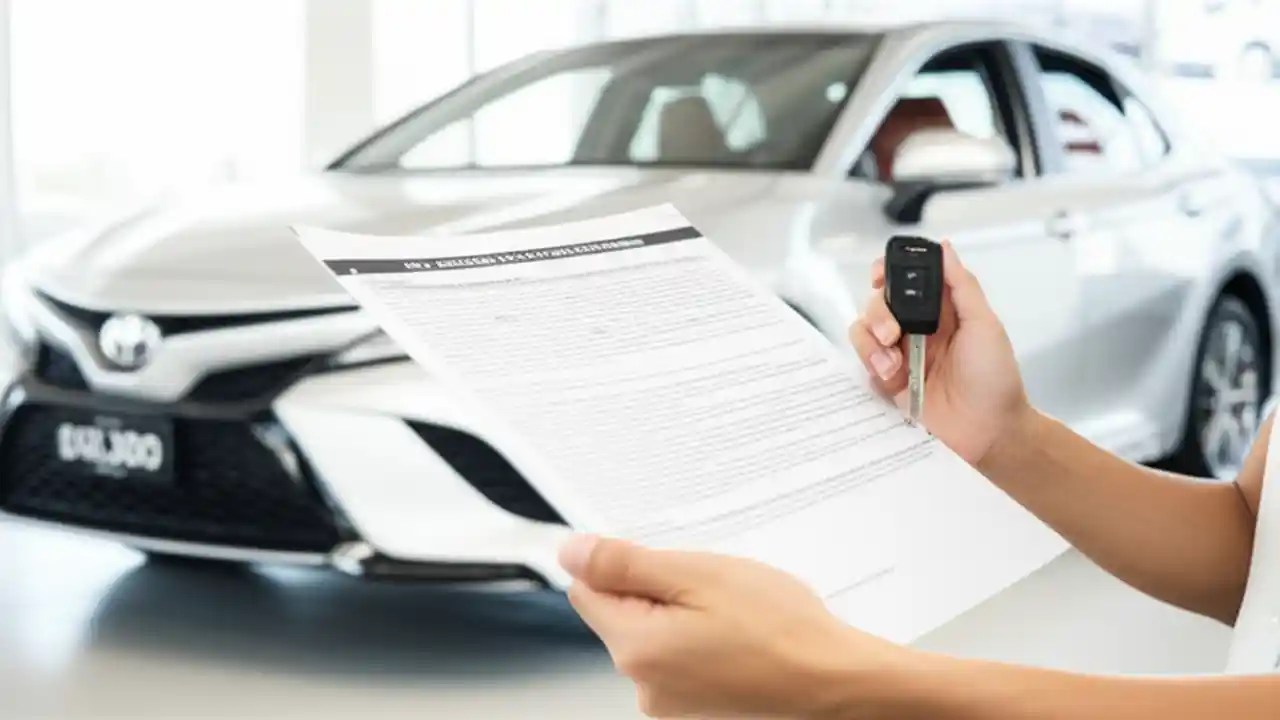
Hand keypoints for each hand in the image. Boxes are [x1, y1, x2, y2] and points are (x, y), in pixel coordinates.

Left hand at [559, 535, 910, 718]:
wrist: (834, 680)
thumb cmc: (780, 630)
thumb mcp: (698, 574)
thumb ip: (625, 564)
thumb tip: (572, 553)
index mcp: (636, 648)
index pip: (587, 589)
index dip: (618, 563)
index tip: (654, 556)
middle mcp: (644, 685)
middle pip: (620, 614)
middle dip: (656, 588)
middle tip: (707, 583)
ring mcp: (670, 702)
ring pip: (652, 634)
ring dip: (680, 614)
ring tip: (730, 611)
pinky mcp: (694, 706)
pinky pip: (679, 657)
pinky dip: (699, 640)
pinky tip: (735, 634)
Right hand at [849, 240, 1029, 467]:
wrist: (989, 431)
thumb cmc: (995, 378)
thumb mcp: (985, 325)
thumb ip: (962, 286)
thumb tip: (944, 248)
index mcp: (939, 310)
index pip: (903, 281)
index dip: (885, 272)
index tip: (878, 276)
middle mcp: (915, 329)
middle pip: (877, 304)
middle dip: (877, 314)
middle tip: (893, 333)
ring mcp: (900, 356)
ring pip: (863, 333)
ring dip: (870, 343)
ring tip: (893, 364)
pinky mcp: (889, 383)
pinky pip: (864, 365)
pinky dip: (872, 367)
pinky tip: (893, 379)